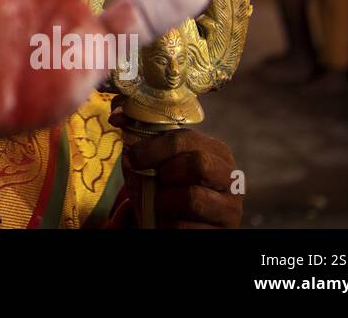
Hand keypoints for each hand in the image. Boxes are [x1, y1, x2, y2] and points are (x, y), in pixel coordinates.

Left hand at [111, 106, 242, 228]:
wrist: (171, 222)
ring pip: (193, 198)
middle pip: (198, 164)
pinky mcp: (220, 232)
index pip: (187, 138)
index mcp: (216, 152)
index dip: (154, 147)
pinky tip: (166, 220)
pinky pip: (186, 226)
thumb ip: (137, 133)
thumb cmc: (163, 186)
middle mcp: (230, 177)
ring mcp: (229, 208)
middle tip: (151, 180)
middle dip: (165, 172)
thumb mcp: (152, 160)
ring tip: (160, 202)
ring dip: (164, 200)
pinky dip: (168, 223)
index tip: (133, 158)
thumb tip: (117, 116)